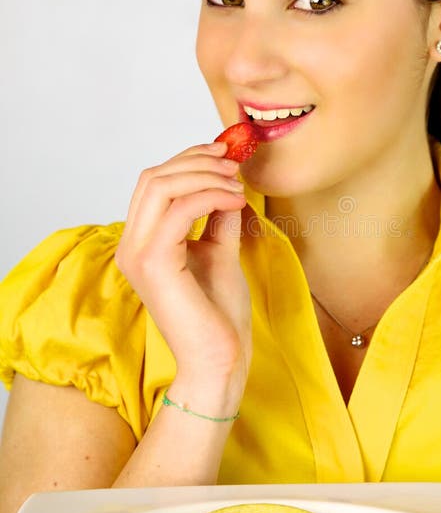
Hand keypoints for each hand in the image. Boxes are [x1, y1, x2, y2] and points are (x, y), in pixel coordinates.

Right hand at [116, 142, 250, 402]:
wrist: (219, 360)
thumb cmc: (218, 315)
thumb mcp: (220, 251)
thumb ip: (217, 217)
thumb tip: (228, 181)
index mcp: (141, 242)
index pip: (153, 183)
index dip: (187, 159)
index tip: (223, 152)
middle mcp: (130, 246)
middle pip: (153, 177)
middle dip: (197, 161)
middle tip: (233, 164)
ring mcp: (137, 255)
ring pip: (161, 187)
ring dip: (204, 175)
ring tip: (237, 183)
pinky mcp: (155, 265)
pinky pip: (179, 211)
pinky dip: (210, 196)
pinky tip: (236, 201)